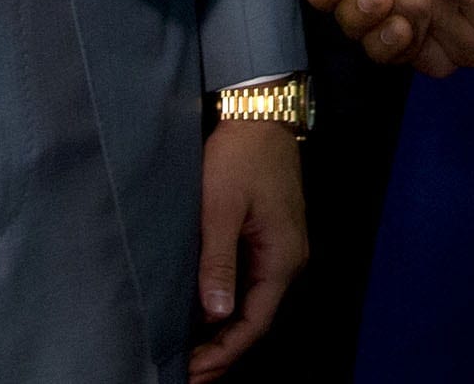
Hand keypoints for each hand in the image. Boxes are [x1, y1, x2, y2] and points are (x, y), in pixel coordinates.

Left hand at [187, 119, 304, 381]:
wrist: (259, 114)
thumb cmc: (240, 157)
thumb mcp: (221, 208)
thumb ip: (219, 262)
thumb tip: (216, 314)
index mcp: (282, 259)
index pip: (254, 324)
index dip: (222, 353)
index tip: (190, 372)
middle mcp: (288, 261)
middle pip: (256, 320)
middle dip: (221, 350)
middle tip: (184, 370)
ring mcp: (281, 250)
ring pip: (253, 304)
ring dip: (223, 331)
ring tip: (189, 351)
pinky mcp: (269, 238)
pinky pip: (251, 284)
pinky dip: (227, 306)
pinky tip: (203, 314)